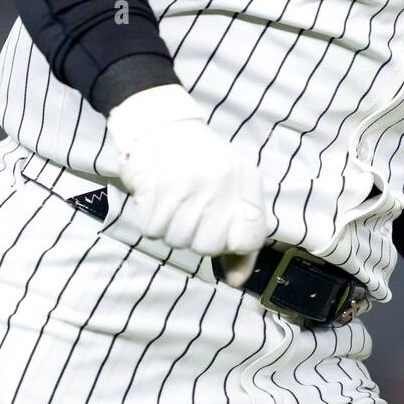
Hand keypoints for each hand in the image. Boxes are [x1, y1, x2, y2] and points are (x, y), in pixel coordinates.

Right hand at [105, 84, 271, 285]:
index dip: (238, 252)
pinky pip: (153, 231)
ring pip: (179, 241)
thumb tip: (237, 280)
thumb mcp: (230, 183)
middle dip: (197, 237)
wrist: (160, 122)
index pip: (252, 235)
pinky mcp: (159, 189)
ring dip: (171, 229)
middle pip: (210, 245)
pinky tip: (156, 199)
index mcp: (245, 180)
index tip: (227, 252)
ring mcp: (189, 186)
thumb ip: (239, 230)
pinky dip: (151, 221)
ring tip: (172, 201)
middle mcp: (221, 183)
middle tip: (190, 212)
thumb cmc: (198, 159)